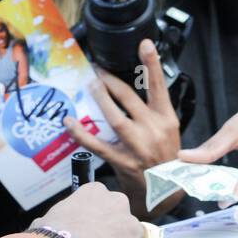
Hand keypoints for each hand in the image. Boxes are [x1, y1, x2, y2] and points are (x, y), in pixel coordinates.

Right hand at [35, 181, 145, 237]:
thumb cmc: (51, 236)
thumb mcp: (50, 217)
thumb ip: (62, 216)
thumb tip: (53, 226)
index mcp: (96, 191)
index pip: (102, 200)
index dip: (97, 217)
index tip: (90, 229)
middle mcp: (118, 203)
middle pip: (121, 217)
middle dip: (114, 230)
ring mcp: (132, 227)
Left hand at [64, 39, 181, 217]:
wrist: (166, 192)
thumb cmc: (165, 157)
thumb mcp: (169, 130)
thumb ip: (153, 110)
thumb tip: (128, 87)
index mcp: (166, 119)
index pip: (159, 86)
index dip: (152, 64)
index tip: (145, 44)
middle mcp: (153, 130)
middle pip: (128, 98)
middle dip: (110, 80)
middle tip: (97, 69)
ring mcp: (138, 146)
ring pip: (114, 117)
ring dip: (99, 99)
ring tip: (88, 85)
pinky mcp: (122, 161)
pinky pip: (97, 144)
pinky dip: (81, 133)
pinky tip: (69, 122)